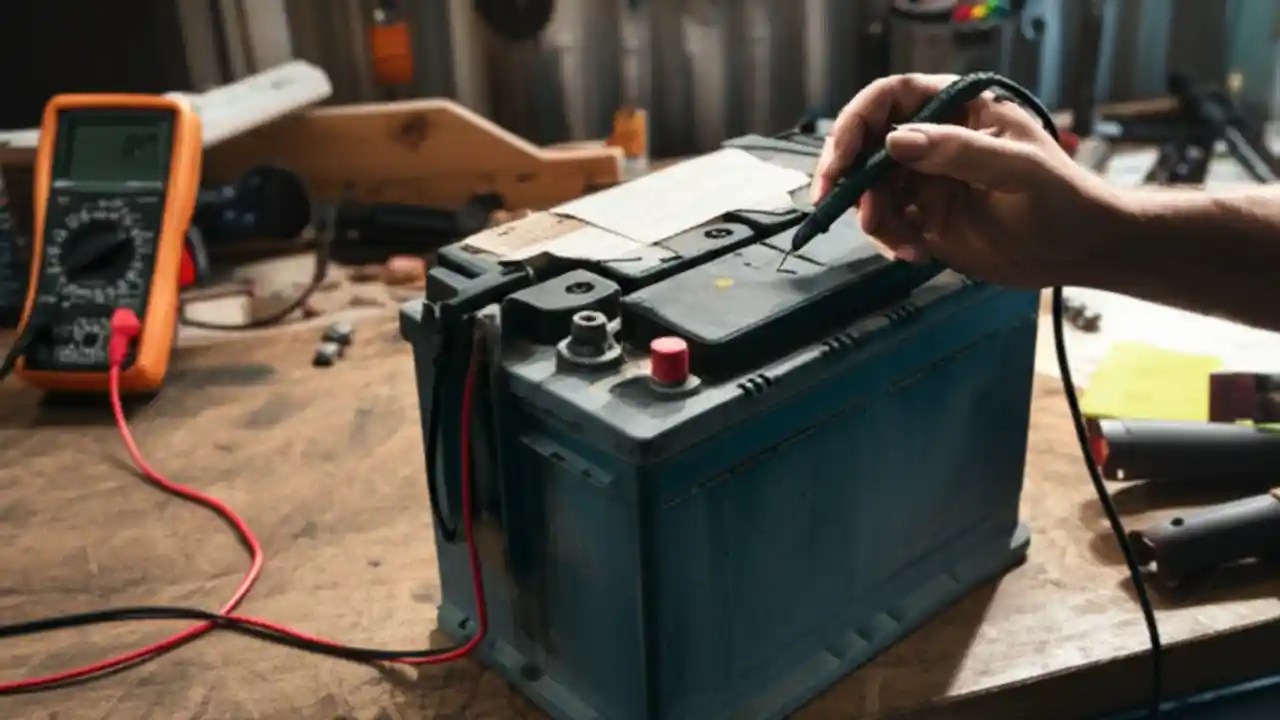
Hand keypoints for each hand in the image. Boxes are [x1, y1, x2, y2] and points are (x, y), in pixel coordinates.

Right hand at [811, 73, 1123, 288]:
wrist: (1080, 250)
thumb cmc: (1062, 197)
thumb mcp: (1015, 167)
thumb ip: (957, 151)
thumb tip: (894, 141)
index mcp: (955, 110)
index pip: (890, 98)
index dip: (856, 121)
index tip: (841, 156)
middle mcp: (932, 142)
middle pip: (866, 144)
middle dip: (845, 173)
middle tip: (831, 199)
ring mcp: (925, 182)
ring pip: (870, 190)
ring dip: (871, 215)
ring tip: (900, 241)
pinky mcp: (924, 220)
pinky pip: (886, 225)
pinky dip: (888, 241)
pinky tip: (915, 255)